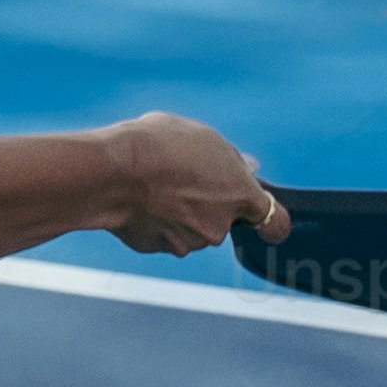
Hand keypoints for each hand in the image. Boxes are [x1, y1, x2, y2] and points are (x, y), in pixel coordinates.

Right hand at [96, 112, 278, 260]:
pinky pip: (163, 233)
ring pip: (190, 227)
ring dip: (179, 211)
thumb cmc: (159, 146)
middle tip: (181, 175)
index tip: (262, 218)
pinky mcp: (159, 248)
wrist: (112, 172)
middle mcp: (220, 226)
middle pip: (221, 218)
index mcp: (240, 195)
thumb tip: (248, 168)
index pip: (274, 222)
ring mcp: (189, 242)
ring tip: (154, 181)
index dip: (268, 219)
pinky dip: (155, 220)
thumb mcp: (203, 137)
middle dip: (207, 203)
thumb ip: (230, 159)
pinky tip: (138, 197)